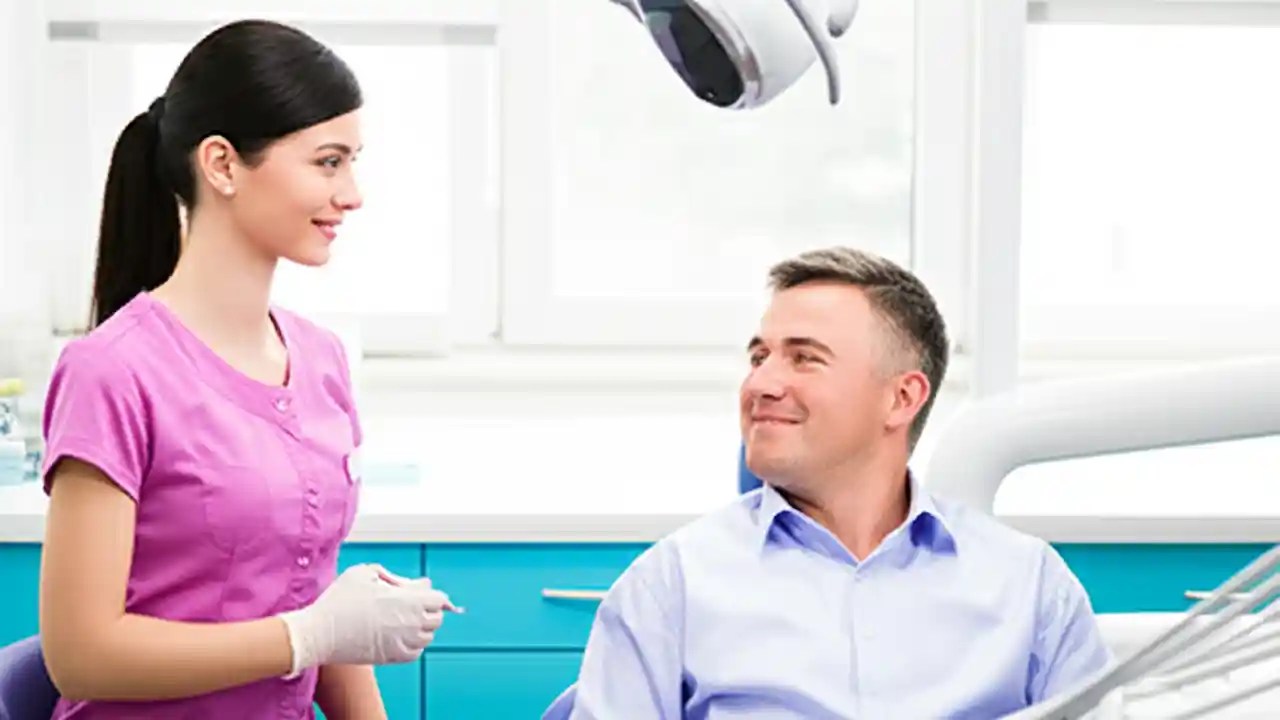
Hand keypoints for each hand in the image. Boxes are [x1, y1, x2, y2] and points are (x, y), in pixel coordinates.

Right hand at [277, 564, 451, 677]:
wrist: (319, 633)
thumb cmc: (339, 599)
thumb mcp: (364, 572)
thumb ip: (393, 576)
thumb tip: (417, 585)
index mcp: (408, 601)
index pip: (439, 599)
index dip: (433, 594)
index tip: (423, 592)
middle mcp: (411, 624)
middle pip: (437, 619)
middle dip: (429, 610)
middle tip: (412, 604)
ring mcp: (402, 643)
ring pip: (427, 637)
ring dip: (421, 627)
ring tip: (403, 619)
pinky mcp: (391, 658)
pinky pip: (415, 653)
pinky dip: (413, 645)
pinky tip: (400, 635)